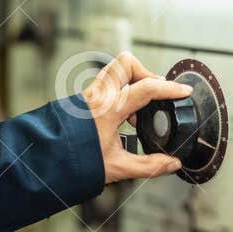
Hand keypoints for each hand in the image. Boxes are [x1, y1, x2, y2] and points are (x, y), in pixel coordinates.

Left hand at [81, 52, 192, 183]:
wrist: (48, 162)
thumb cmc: (77, 163)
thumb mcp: (117, 168)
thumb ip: (149, 166)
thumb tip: (172, 164)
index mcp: (108, 110)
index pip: (145, 88)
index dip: (169, 88)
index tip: (184, 91)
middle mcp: (98, 96)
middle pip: (127, 63)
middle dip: (146, 73)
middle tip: (155, 94)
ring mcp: (90, 94)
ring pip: (115, 69)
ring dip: (132, 81)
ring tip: (140, 108)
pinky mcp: (85, 98)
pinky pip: (108, 82)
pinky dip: (122, 90)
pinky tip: (125, 115)